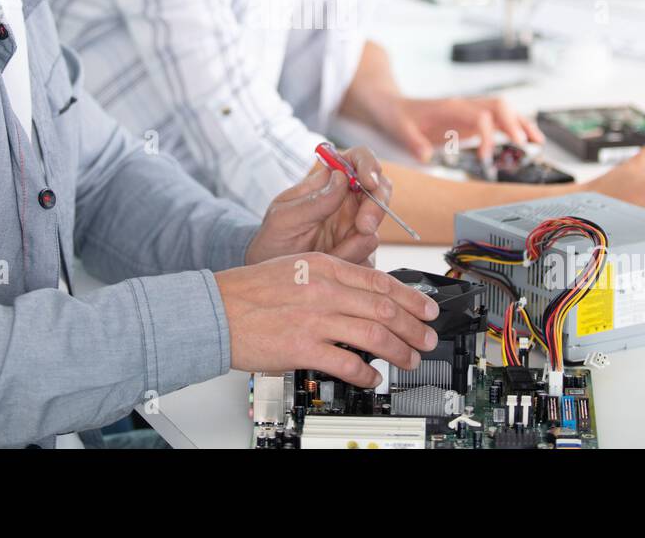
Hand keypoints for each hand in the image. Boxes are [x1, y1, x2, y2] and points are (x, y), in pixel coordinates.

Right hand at [215, 252, 439, 385]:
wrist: (216, 309)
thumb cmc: (250, 290)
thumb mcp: (296, 266)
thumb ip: (331, 277)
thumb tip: (365, 296)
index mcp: (325, 266)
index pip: (380, 281)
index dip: (412, 297)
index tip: (428, 309)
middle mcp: (324, 289)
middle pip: (385, 309)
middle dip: (414, 328)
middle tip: (428, 340)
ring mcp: (315, 319)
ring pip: (374, 335)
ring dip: (399, 351)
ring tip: (409, 361)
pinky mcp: (303, 348)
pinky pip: (346, 364)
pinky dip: (366, 373)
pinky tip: (372, 378)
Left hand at [245, 146, 389, 265]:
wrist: (274, 280)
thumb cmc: (274, 239)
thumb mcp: (285, 219)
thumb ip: (314, 201)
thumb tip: (342, 177)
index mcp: (328, 182)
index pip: (357, 159)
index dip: (368, 164)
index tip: (368, 181)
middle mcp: (347, 200)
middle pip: (379, 189)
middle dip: (376, 206)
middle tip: (364, 226)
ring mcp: (356, 226)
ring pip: (376, 226)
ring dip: (358, 241)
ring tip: (330, 253)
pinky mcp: (360, 251)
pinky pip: (368, 253)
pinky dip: (353, 258)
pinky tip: (331, 261)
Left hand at [370, 93, 542, 163]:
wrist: (394, 105)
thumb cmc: (399, 115)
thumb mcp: (400, 129)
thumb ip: (413, 142)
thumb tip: (426, 156)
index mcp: (450, 107)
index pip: (479, 116)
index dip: (487, 135)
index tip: (486, 157)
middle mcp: (465, 106)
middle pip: (499, 106)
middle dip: (514, 123)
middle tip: (523, 145)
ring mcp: (471, 111)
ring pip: (504, 110)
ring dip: (521, 123)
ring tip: (536, 142)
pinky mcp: (473, 119)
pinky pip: (499, 120)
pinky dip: (515, 127)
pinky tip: (525, 139)